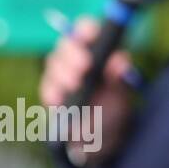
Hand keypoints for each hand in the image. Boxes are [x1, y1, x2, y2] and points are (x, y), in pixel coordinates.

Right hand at [38, 16, 133, 161]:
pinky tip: (59, 99)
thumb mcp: (121, 95)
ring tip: (74, 84)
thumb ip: (119, 78)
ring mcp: (61, 75)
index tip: (90, 35)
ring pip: (54, 63)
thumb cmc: (114, 109)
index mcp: (97, 51)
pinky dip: (52, 92)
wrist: (101, 139)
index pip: (87, 30)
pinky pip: (47, 87)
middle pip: (66, 45)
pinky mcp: (51, 92)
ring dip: (63, 72)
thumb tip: (121, 59)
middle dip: (73, 53)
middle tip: (85, 66)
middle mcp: (76, 59)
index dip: (86, 29)